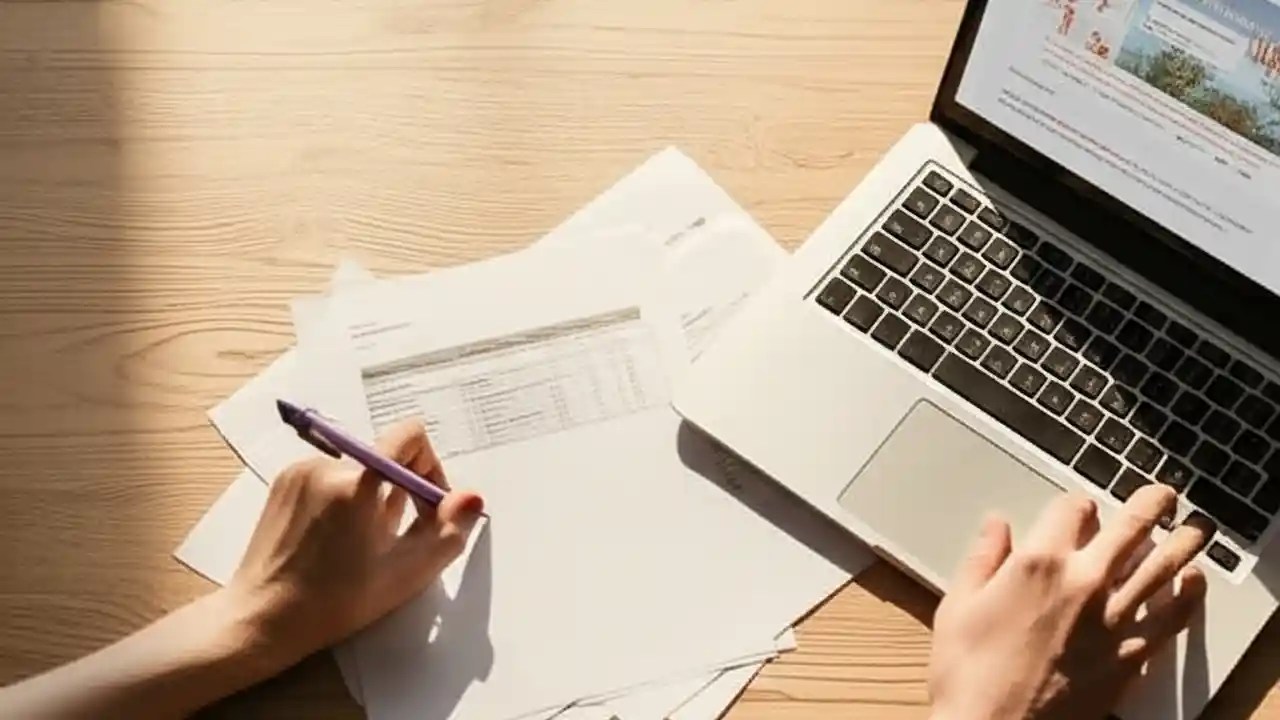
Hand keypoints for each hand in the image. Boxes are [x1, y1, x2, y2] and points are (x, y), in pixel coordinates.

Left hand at [225, 420, 483, 670]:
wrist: (263, 618)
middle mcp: (326, 466)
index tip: (428, 504)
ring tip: (366, 542)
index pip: (409, 437)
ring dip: (376, 496)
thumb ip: (447, 532)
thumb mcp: (405, 574)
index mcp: (357, 483)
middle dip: (404, 489)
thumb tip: (471, 498)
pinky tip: (340, 537)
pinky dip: (346, 498)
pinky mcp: (284, 482)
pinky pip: (331, 476)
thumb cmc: (334, 602)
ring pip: (360, 468)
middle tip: (401, 535)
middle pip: (387, 457)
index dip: (430, 466)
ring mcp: (300, 472)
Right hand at [928, 485, 1210, 719]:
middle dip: (1151, 504)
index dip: (1077, 503)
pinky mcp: (1130, 655)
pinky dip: (1189, 596)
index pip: (1072, 508)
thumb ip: (982, 558)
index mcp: (1037, 563)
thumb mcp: (958, 605)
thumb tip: (996, 527)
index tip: (1078, 508)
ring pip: (1164, 566)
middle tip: (1161, 495)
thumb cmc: (969, 675)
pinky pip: (1172, 618)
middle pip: (1132, 526)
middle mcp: (1083, 583)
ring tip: (1193, 527)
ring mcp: (1113, 619)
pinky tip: (1193, 582)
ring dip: (1182, 541)